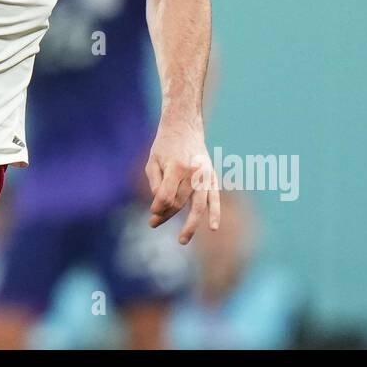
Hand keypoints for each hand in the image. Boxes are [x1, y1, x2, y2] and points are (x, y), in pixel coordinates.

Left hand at [145, 117, 219, 243]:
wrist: (184, 126)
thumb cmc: (165, 145)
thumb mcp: (153, 161)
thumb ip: (155, 183)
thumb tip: (159, 204)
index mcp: (176, 167)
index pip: (167, 196)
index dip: (158, 208)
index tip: (151, 213)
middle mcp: (193, 172)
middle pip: (179, 203)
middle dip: (166, 215)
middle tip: (153, 223)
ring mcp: (205, 175)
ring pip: (198, 206)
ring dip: (191, 225)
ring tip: (182, 240)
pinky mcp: (212, 177)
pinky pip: (215, 198)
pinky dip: (215, 213)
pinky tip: (212, 228)